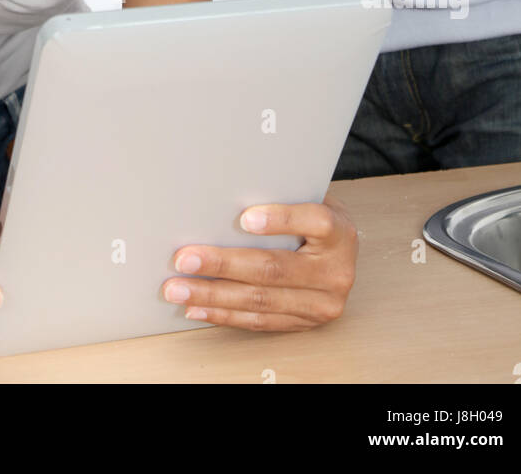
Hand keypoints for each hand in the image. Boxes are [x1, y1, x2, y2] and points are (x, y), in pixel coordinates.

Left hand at [161, 194, 357, 330]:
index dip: (280, 219)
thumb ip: (280, 199)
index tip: (244, 218)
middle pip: (274, 269)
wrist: (342, 254)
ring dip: (214, 295)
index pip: (314, 221)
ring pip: (261, 301)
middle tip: (185, 259)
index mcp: (339, 233)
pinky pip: (260, 322)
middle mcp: (335, 272)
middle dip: (223, 265)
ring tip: (179, 289)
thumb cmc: (315, 219)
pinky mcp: (305, 324)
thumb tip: (225, 197)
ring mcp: (321, 304)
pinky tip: (198, 307)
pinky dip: (224, 314)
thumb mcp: (309, 199)